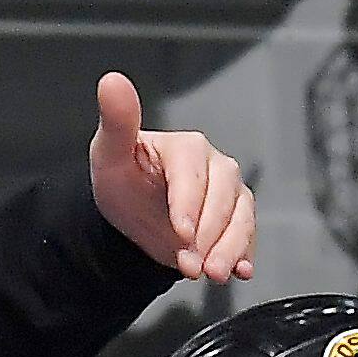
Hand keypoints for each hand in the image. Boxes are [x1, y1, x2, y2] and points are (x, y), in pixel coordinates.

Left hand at [88, 74, 256, 284]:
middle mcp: (213, 166)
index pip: (192, 174)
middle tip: (191, 265)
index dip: (188, 203)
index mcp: (185, 147)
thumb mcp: (109, 154)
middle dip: (208, 235)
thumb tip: (111, 82)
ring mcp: (228, 192)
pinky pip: (247, 233)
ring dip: (229, 248)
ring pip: (240, 217)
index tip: (180, 232)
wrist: (133, 212)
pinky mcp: (235, 216)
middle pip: (221, 197)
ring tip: (212, 274)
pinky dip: (245, 253)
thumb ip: (117, 122)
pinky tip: (241, 269)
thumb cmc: (123, 179)